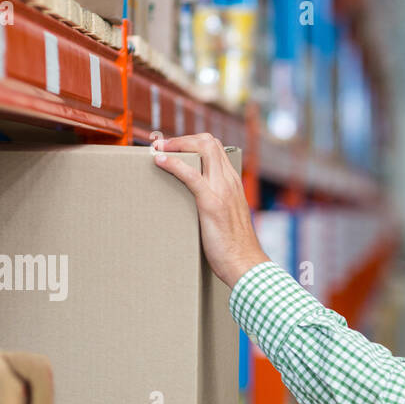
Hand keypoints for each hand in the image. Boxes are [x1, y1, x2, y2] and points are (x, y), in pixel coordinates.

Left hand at [152, 133, 270, 288]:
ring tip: (158, 150)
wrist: (246, 265)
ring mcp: (222, 190)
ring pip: (202, 149)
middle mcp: (230, 182)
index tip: (175, 148)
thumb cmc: (235, 247)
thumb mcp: (229, 218)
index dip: (193, 142)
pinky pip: (191, 175)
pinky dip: (173, 164)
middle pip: (208, 142)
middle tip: (163, 146)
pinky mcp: (212, 204)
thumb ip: (219, 205)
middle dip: (182, 138)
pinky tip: (160, 162)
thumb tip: (197, 204)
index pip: (216, 149)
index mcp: (234, 184)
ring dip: (176, 145)